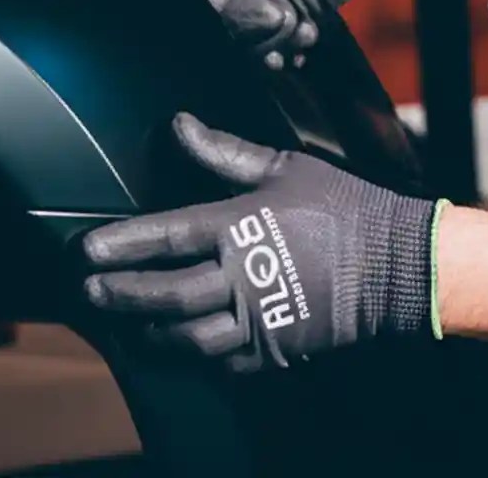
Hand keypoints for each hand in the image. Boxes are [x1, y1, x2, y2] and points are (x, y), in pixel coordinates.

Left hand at [78, 113, 440, 371]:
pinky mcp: (276, 351)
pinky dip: (192, 357)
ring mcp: (260, 320)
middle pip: (164, 295)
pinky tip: (172, 347)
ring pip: (187, 338)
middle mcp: (243, 278)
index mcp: (240, 226)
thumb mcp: (284, 167)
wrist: (401, 265)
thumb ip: (224, 153)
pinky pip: (222, 363)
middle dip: (120, 294)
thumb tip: (178, 125)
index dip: (121, 245)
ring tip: (125, 326)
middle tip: (88, 291)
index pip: (165, 236)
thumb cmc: (343, 208)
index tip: (86, 251)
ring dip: (149, 333)